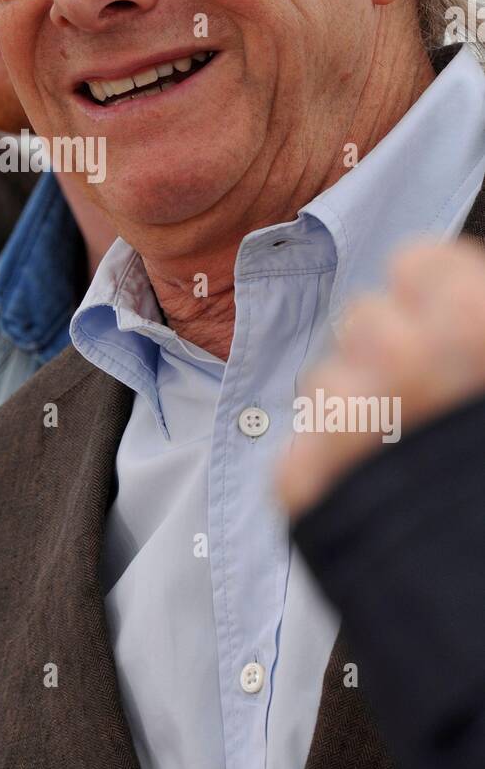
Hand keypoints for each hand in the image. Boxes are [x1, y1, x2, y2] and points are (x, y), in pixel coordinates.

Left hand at [276, 237, 484, 516]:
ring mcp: (348, 418)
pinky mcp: (304, 480)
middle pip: (363, 321)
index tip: (440, 337)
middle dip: (384, 356)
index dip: (427, 303)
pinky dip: (328, 475)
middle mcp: (404, 355)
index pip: (414, 264)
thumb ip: (480, 330)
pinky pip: (301, 449)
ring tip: (401, 467)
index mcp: (473, 319)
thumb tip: (462, 314)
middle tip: (421, 410)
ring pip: (324, 382)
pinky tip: (373, 504)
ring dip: (353, 414)